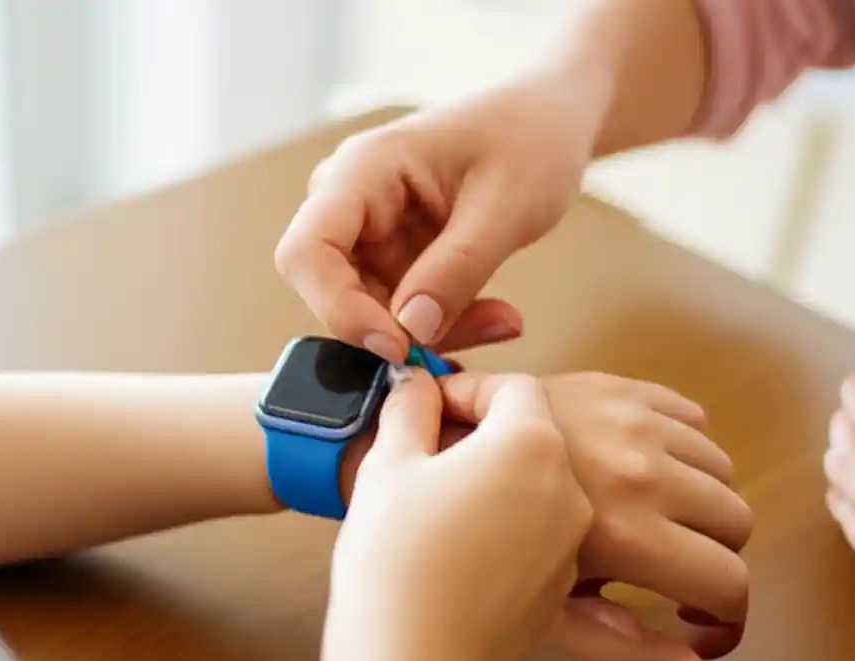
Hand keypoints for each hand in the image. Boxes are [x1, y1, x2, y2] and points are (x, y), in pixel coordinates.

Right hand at [276, 73, 604, 361]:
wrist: (548, 121)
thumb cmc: (528, 138)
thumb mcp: (507, 207)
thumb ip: (457, 269)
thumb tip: (410, 331)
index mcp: (362, 170)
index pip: (306, 252)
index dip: (337, 308)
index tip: (397, 345)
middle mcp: (350, 202)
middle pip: (331, 291)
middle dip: (394, 329)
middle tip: (468, 343)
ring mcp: (368, 232)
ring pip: (369, 312)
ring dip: (430, 333)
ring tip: (501, 320)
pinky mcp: (391, 257)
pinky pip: (399, 311)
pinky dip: (443, 325)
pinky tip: (495, 315)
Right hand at [323, 370, 590, 660]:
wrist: (410, 653)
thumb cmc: (396, 555)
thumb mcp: (390, 460)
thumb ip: (411, 407)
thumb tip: (419, 385)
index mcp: (530, 443)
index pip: (512, 387)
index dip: (466, 391)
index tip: (432, 408)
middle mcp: (567, 489)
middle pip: (535, 437)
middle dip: (486, 437)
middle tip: (432, 455)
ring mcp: (570, 542)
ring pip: (540, 489)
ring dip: (501, 484)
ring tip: (443, 507)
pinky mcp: (560, 587)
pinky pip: (540, 537)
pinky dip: (509, 530)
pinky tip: (460, 549)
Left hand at [443, 372, 751, 660]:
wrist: (436, 457)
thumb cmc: (483, 544)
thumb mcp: (548, 610)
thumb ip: (628, 649)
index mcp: (624, 531)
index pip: (728, 582)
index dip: (728, 618)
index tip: (704, 625)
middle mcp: (640, 473)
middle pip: (736, 521)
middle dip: (715, 555)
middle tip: (680, 571)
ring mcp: (633, 423)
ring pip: (721, 469)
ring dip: (700, 499)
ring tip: (661, 517)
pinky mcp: (621, 388)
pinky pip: (693, 417)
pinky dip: (682, 445)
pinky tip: (647, 467)